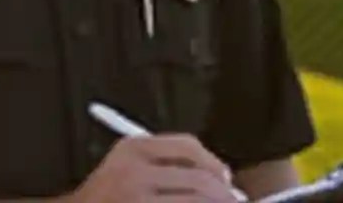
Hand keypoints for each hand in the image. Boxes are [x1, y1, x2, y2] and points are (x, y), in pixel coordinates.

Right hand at [60, 134, 240, 201]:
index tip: (227, 179)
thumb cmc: (105, 197)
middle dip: (225, 196)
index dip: (214, 164)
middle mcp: (133, 173)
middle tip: (237, 202)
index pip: (187, 146)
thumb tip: (221, 181)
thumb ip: (166, 165)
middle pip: (199, 180)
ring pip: (196, 202)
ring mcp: (136, 200)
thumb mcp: (125, 167)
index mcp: (132, 149)